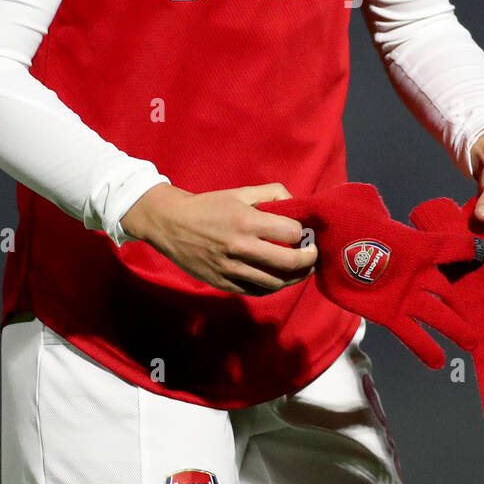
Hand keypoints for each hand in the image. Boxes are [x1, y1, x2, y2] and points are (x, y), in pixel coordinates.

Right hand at [120, 182, 317, 296]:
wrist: (171, 224)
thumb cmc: (209, 206)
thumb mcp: (240, 192)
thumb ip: (271, 193)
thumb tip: (295, 204)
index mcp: (247, 221)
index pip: (290, 232)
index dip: (302, 232)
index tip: (303, 232)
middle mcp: (241, 247)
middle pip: (288, 262)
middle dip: (308, 259)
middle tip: (313, 255)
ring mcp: (231, 269)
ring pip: (276, 282)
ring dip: (295, 277)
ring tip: (301, 270)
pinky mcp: (223, 283)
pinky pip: (257, 291)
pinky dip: (273, 287)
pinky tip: (279, 279)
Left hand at [257, 181, 483, 368]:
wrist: (318, 244)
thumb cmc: (333, 217)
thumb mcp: (342, 201)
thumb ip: (355, 196)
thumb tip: (355, 190)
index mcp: (410, 246)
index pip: (444, 247)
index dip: (465, 251)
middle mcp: (412, 273)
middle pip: (446, 290)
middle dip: (464, 306)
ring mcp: (401, 295)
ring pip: (434, 314)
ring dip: (453, 328)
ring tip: (471, 347)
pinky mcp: (385, 313)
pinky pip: (409, 332)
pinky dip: (423, 346)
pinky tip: (437, 363)